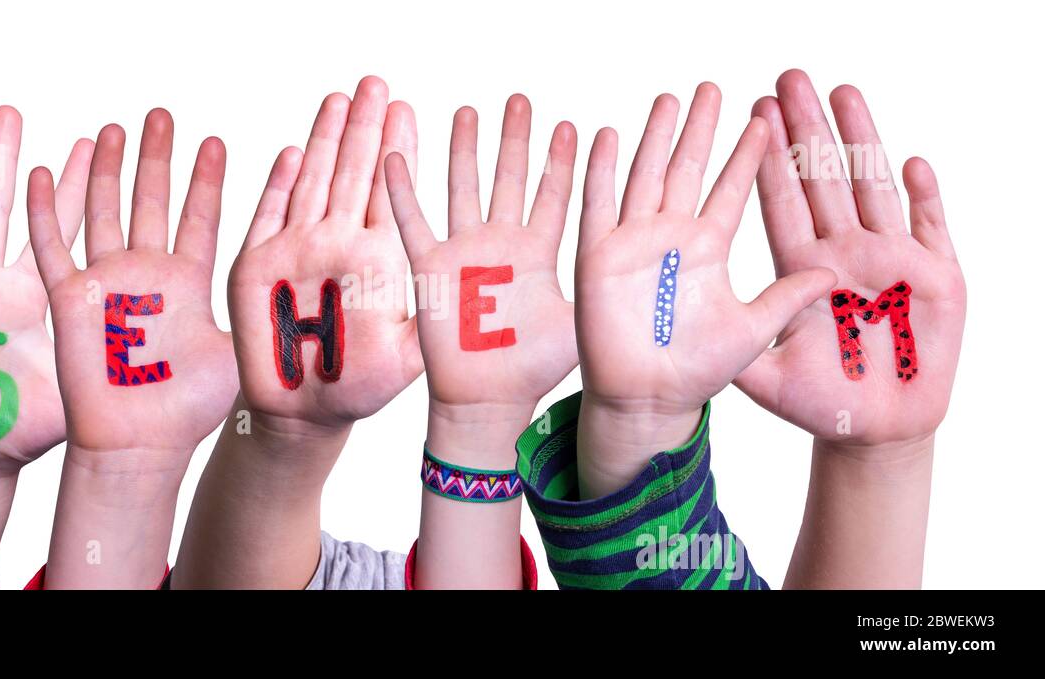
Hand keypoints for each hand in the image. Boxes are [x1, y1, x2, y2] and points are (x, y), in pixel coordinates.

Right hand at [27, 109, 236, 457]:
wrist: (139, 444)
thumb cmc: (188, 409)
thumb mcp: (235, 350)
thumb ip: (253, 309)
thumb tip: (299, 284)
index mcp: (189, 282)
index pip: (199, 217)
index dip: (207, 180)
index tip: (216, 140)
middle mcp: (148, 275)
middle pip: (151, 201)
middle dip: (157, 158)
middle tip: (163, 114)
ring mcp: (108, 284)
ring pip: (105, 211)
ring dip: (109, 171)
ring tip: (114, 129)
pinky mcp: (70, 300)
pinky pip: (54, 247)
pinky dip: (47, 211)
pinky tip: (46, 170)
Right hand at [229, 76, 420, 428]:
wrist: (305, 412)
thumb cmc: (359, 387)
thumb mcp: (407, 357)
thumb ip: (428, 317)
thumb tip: (457, 282)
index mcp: (378, 259)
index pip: (388, 193)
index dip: (397, 150)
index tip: (407, 109)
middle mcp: (338, 245)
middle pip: (352, 174)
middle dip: (364, 128)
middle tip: (376, 84)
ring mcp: (297, 251)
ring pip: (312, 183)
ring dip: (325, 141)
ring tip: (339, 99)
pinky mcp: (258, 266)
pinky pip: (268, 216)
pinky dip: (278, 184)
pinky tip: (290, 151)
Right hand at [386, 95, 576, 417]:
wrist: (488, 399)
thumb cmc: (533, 369)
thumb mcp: (579, 321)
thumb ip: (603, 288)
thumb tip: (659, 274)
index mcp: (539, 254)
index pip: (553, 196)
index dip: (561, 163)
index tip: (569, 127)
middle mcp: (501, 246)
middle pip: (508, 179)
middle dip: (515, 140)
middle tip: (521, 101)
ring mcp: (465, 254)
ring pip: (464, 188)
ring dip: (465, 150)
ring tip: (469, 111)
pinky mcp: (431, 270)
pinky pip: (413, 223)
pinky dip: (401, 192)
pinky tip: (396, 156)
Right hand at [574, 84, 835, 494]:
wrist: (648, 400)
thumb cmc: (697, 372)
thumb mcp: (754, 330)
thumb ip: (788, 298)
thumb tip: (835, 271)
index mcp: (709, 249)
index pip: (731, 189)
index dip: (748, 155)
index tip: (766, 119)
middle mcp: (672, 237)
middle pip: (688, 169)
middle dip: (701, 129)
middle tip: (714, 87)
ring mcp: (634, 243)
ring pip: (645, 176)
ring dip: (655, 138)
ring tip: (670, 99)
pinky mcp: (599, 257)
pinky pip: (598, 206)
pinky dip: (600, 172)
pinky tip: (606, 137)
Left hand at [737, 70, 965, 448]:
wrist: (874, 430)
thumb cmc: (819, 402)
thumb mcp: (766, 377)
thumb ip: (738, 347)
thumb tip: (693, 323)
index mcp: (801, 268)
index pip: (781, 202)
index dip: (767, 159)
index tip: (752, 112)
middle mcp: (843, 253)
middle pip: (823, 180)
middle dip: (808, 131)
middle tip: (790, 79)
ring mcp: (890, 260)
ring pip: (872, 189)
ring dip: (860, 141)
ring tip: (845, 94)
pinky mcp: (935, 278)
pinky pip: (929, 229)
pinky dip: (924, 198)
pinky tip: (910, 162)